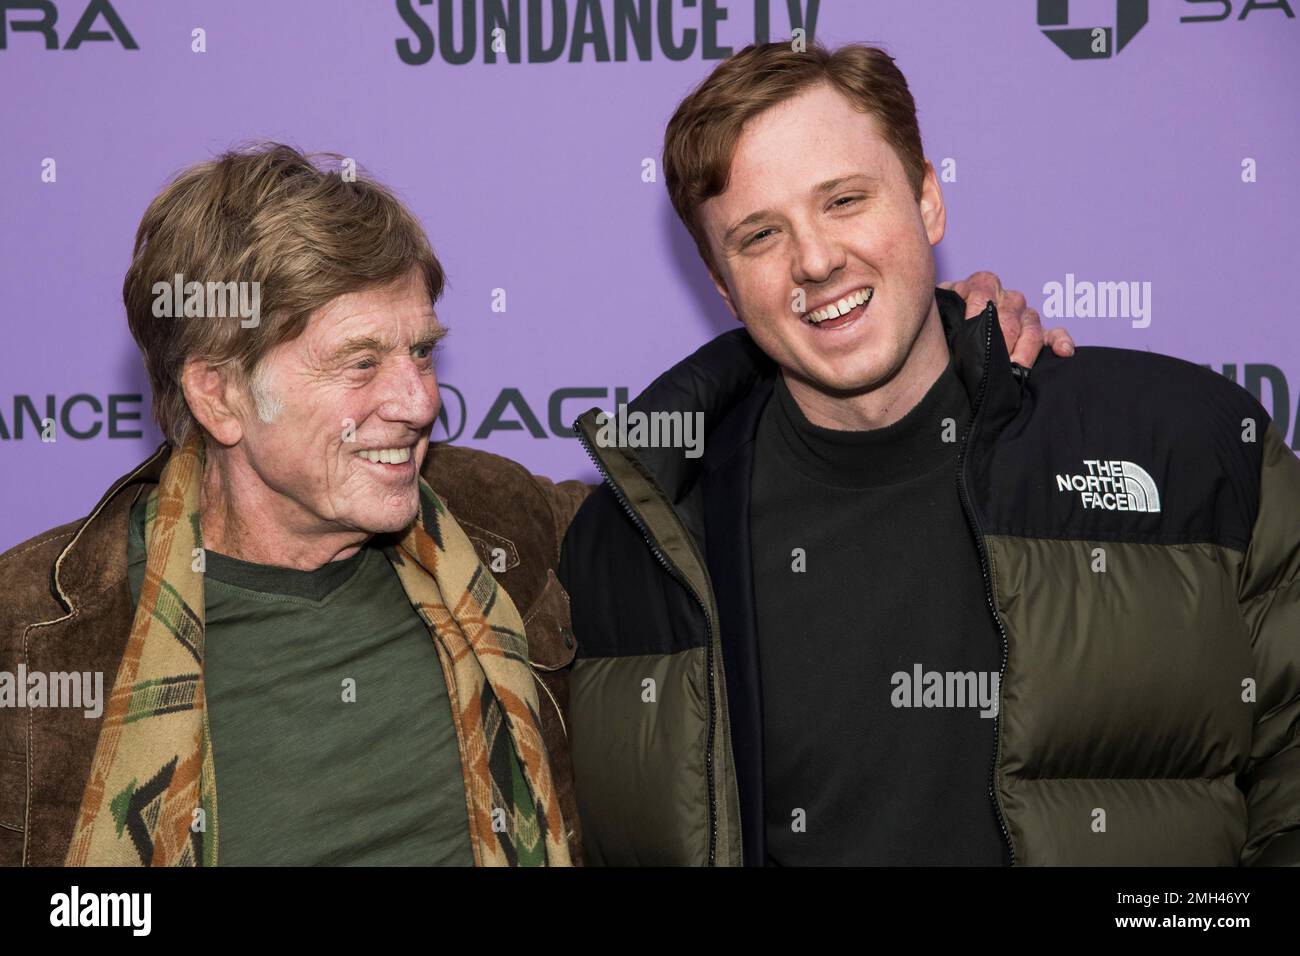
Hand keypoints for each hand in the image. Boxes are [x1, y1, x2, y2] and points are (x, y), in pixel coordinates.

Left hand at [940, 271, 1073, 366]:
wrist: (947, 330)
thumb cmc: (941, 319)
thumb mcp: (935, 303)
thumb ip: (936, 297)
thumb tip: (931, 288)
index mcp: (981, 284)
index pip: (983, 295)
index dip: (975, 316)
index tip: (968, 332)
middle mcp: (1005, 297)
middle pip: (1009, 316)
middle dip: (1000, 341)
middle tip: (990, 362)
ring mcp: (1022, 314)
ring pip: (1031, 327)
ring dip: (1025, 348)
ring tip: (1015, 367)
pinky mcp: (1036, 332)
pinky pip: (1052, 334)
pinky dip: (1060, 341)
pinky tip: (1063, 350)